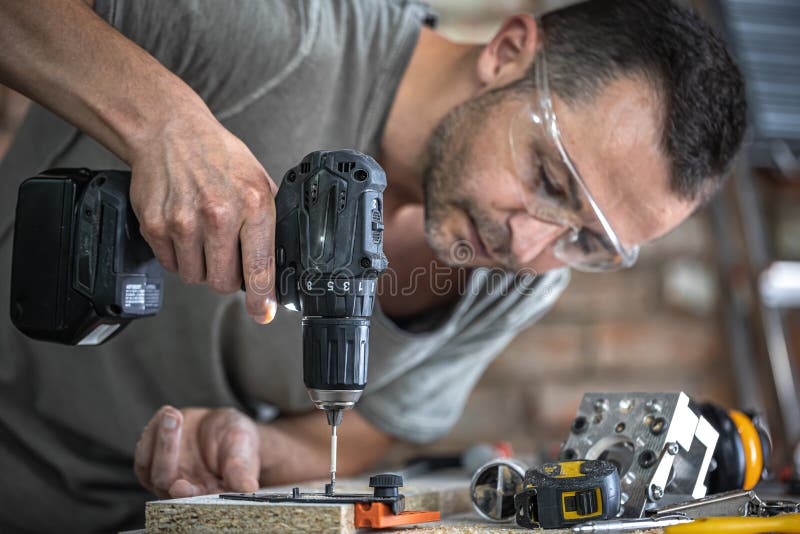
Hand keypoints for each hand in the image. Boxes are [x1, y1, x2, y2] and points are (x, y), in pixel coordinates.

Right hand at [128, 106, 277, 322]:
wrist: (169, 131)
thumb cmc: (218, 156)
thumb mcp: (258, 180)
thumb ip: (269, 221)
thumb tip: (278, 264)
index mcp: (253, 204)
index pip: (259, 266)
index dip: (260, 297)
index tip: (262, 313)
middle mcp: (219, 215)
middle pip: (224, 281)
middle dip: (228, 277)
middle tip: (226, 255)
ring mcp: (184, 223)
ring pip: (196, 278)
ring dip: (201, 267)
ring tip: (203, 236)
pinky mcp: (156, 226)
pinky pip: (172, 265)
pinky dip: (179, 256)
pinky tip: (184, 229)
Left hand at [134, 405, 260, 497]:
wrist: (225, 430)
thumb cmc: (239, 442)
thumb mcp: (244, 449)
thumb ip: (241, 468)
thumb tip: (249, 487)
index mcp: (209, 494)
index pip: (193, 500)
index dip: (186, 495)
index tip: (180, 486)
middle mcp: (184, 490)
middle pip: (164, 480)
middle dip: (166, 450)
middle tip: (175, 419)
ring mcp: (166, 476)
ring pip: (147, 466)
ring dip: (157, 438)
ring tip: (172, 412)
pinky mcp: (154, 461)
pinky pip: (143, 451)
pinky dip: (152, 430)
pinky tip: (167, 412)